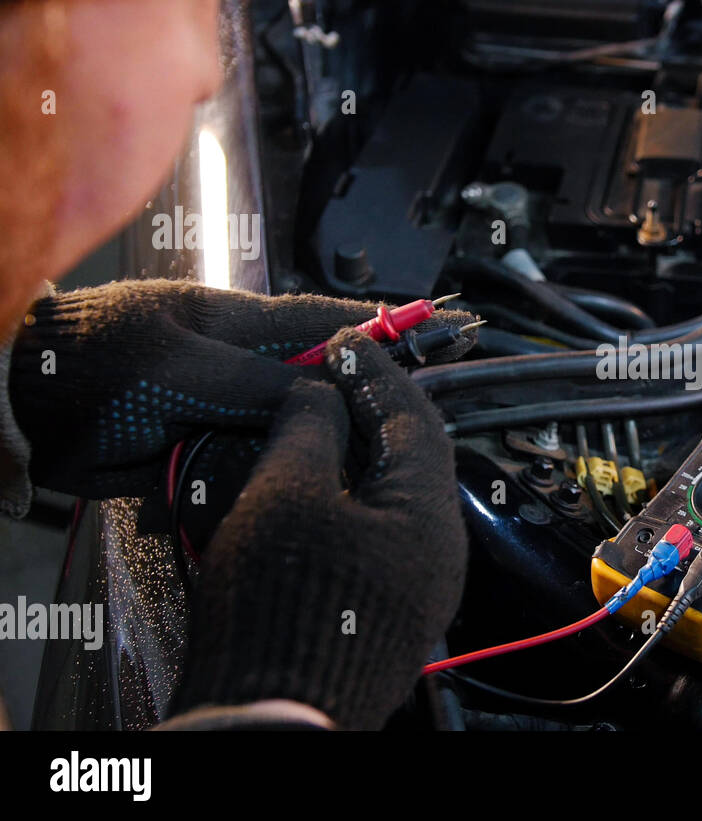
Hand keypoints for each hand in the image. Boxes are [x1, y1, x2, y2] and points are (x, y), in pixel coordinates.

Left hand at [8, 279, 475, 498]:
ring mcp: (222, 412)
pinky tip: (268, 504)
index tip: (442, 331)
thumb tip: (329, 391)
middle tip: (401, 438)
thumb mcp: (180, 366)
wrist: (19, 410)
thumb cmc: (94, 363)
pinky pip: (247, 475)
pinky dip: (255, 490)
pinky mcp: (200, 455)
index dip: (386, 329)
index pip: (331, 323)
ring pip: (290, 438)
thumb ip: (257, 381)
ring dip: (303, 459)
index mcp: (241, 325)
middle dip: (353, 412)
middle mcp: (242, 369)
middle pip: (320, 389)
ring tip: (324, 476)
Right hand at [172, 330, 467, 728]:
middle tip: (329, 378)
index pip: (416, 418)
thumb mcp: (285, 496)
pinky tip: (306, 488)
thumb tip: (320, 394)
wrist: (269, 715)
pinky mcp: (383, 609)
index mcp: (430, 516)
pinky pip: (374, 533)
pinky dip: (344, 498)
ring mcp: (415, 586)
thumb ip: (308, 429)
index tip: (346, 344)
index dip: (377, 373)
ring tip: (310, 424)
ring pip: (391, 496)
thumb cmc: (281, 609)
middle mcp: (438, 552)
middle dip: (369, 413)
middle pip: (411, 458)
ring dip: (353, 455)